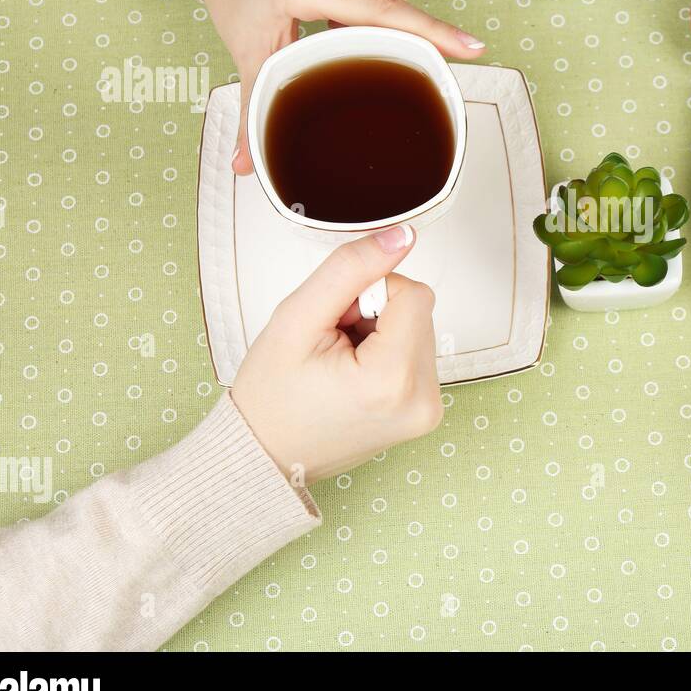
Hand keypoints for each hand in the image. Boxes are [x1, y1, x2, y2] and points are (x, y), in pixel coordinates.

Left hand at [195, 0, 486, 173]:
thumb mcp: (247, 50)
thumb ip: (252, 108)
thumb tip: (245, 165)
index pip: (382, 11)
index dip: (430, 33)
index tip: (472, 50)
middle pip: (394, 18)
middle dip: (403, 54)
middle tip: (406, 85)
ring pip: (398, 9)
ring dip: (387, 39)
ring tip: (356, 54)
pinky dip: (386, 22)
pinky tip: (361, 33)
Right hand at [232, 227, 441, 484]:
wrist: (263, 455)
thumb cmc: (271, 396)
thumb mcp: (297, 317)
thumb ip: (352, 268)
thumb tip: (404, 235)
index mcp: (393, 380)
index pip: (413, 292)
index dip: (371, 293)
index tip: (339, 320)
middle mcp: (423, 400)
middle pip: (418, 311)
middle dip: (376, 315)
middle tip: (334, 345)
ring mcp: (428, 411)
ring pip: (418, 329)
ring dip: (381, 334)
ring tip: (340, 364)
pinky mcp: (426, 413)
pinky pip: (417, 355)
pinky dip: (387, 354)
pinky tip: (354, 376)